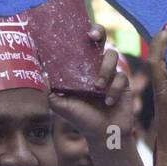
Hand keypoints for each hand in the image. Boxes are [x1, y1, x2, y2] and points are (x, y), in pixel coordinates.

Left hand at [49, 26, 132, 140]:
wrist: (103, 135)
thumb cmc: (81, 119)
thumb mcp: (59, 104)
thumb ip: (50, 89)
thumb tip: (41, 72)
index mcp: (81, 68)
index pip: (82, 44)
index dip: (81, 32)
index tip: (78, 30)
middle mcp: (96, 66)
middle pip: (102, 39)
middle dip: (98, 32)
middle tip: (92, 38)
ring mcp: (111, 73)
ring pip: (112, 55)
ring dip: (104, 69)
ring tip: (97, 87)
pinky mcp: (125, 82)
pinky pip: (121, 76)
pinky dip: (114, 89)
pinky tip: (108, 101)